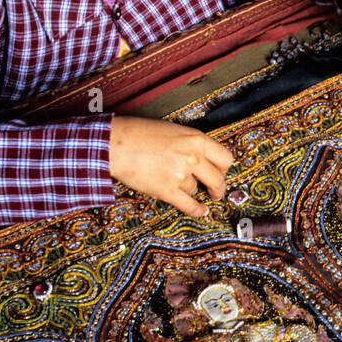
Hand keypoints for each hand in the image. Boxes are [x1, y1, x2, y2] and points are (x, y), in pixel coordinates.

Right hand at [108, 116, 234, 218]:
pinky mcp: (167, 190)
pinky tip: (201, 211)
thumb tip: (205, 159)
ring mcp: (180, 174)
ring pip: (196, 190)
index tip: (221, 172)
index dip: (224, 169)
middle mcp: (192, 156)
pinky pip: (190, 205)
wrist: (116, 143)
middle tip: (216, 191)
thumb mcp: (174, 130)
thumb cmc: (139, 133)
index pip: (225, 158)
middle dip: (218, 188)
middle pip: (218, 179)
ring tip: (180, 186)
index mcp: (196, 139)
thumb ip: (192, 144)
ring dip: (191, 191)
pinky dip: (198, 210)